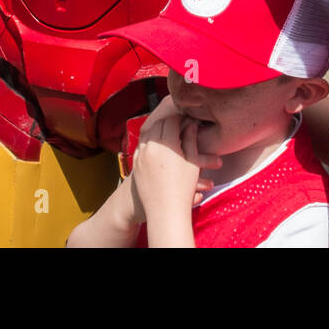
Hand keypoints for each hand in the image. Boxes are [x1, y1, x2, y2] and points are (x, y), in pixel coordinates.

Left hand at [131, 97, 220, 224]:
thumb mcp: (192, 163)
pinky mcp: (136, 164)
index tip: (186, 118)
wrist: (164, 211)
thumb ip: (191, 141)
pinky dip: (149, 140)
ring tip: (168, 131)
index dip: (180, 118)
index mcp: (166, 145)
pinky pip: (141, 145)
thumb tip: (191, 125)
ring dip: (157, 129)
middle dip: (168, 121)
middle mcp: (150, 147)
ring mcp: (140, 155)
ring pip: (147, 133)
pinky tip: (157, 143)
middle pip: (158, 125)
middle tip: (178, 122)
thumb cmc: (183, 189)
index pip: (171, 121)